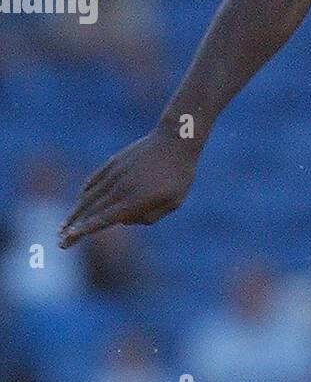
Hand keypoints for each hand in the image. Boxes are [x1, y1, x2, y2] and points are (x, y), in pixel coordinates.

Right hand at [59, 127, 199, 247]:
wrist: (174, 140)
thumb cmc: (179, 175)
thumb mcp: (173, 203)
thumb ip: (149, 216)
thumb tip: (124, 220)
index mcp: (136, 200)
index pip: (104, 219)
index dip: (85, 229)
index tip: (68, 238)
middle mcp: (120, 188)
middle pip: (91, 211)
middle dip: (74, 227)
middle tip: (60, 241)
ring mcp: (114, 174)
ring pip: (88, 197)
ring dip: (75, 213)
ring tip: (64, 226)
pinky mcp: (112, 163)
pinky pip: (93, 181)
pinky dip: (84, 194)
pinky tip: (79, 202)